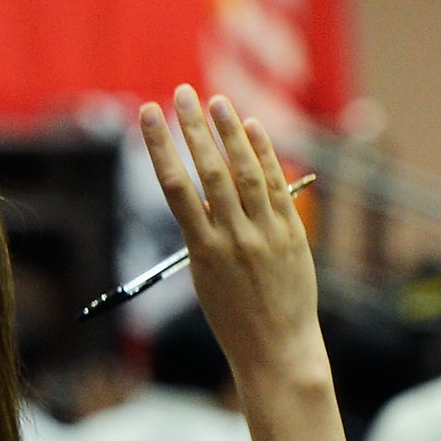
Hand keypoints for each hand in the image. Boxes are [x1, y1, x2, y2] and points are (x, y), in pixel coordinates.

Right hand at [138, 88, 323, 387]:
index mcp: (201, 249)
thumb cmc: (231, 316)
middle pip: (209, 170)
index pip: (175, 186)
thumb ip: (205, 233)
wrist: (275, 346)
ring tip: (217, 101)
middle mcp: (233, 236)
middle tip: (183, 93)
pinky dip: (264, 155)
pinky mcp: (291, 233)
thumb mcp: (204, 276)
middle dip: (194, 128)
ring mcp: (265, 233)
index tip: (149, 114)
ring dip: (230, 133)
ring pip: (245, 172)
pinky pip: (276, 187)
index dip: (160, 146)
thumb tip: (207, 190)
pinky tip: (253, 129)